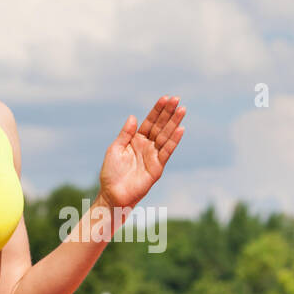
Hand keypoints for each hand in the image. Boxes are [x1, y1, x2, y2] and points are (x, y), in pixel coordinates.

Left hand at [98, 95, 185, 209]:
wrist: (113, 194)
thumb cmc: (111, 173)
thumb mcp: (115, 149)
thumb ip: (125, 134)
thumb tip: (133, 117)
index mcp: (136, 140)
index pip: (149, 122)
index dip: (157, 110)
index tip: (165, 98)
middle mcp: (147, 146)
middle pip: (160, 126)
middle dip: (168, 113)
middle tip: (177, 99)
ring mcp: (153, 156)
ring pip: (165, 136)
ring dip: (174, 123)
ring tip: (182, 110)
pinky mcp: (158, 167)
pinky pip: (167, 151)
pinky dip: (174, 141)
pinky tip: (180, 129)